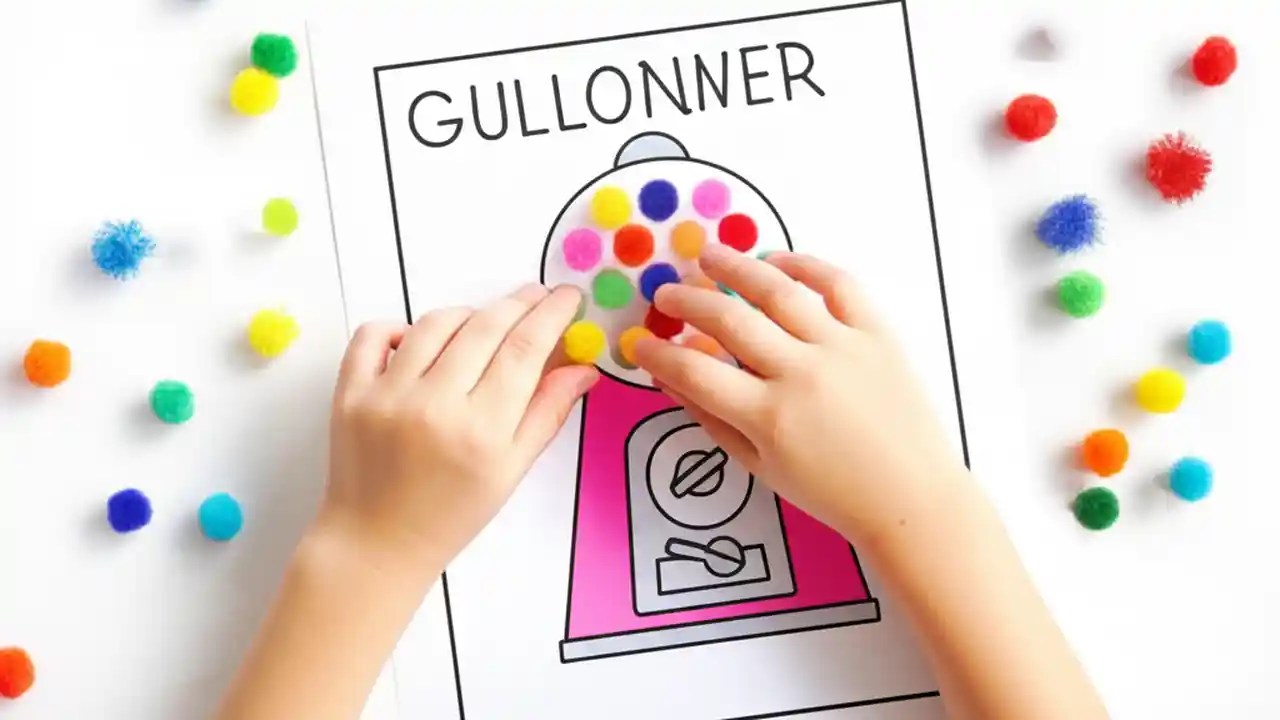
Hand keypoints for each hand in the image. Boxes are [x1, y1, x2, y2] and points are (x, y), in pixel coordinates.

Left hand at [323, 284, 597, 579]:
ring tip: (483, 325)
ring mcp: (387, 396)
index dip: (551, 314)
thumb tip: (584, 368)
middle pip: (486, 327)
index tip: (566, 297)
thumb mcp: (510, 471)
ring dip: (468, 314)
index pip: (526, 349)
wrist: (376, 544)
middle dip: (519, 303)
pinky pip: (374, 334)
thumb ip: (547, 413)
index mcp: (482, 431)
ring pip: (436, 323)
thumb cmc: (451, 514)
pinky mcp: (350, 393)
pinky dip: (399, 327)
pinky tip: (419, 341)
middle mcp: (435, 406)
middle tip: (537, 296)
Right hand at [634, 245, 968, 549]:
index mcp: (768, 417)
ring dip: (736, 267)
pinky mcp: (879, 334)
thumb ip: (712, 419)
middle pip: (728, 320)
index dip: (658, 353)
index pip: (694, 371)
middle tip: (665, 294)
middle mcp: (802, 374)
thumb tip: (670, 379)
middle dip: (686, 302)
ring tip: (708, 255)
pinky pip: (839, 284)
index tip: (640, 343)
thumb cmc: (832, 493)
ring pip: (778, 290)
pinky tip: (776, 261)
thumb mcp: (761, 467)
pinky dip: (805, 265)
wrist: (912, 498)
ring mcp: (842, 348)